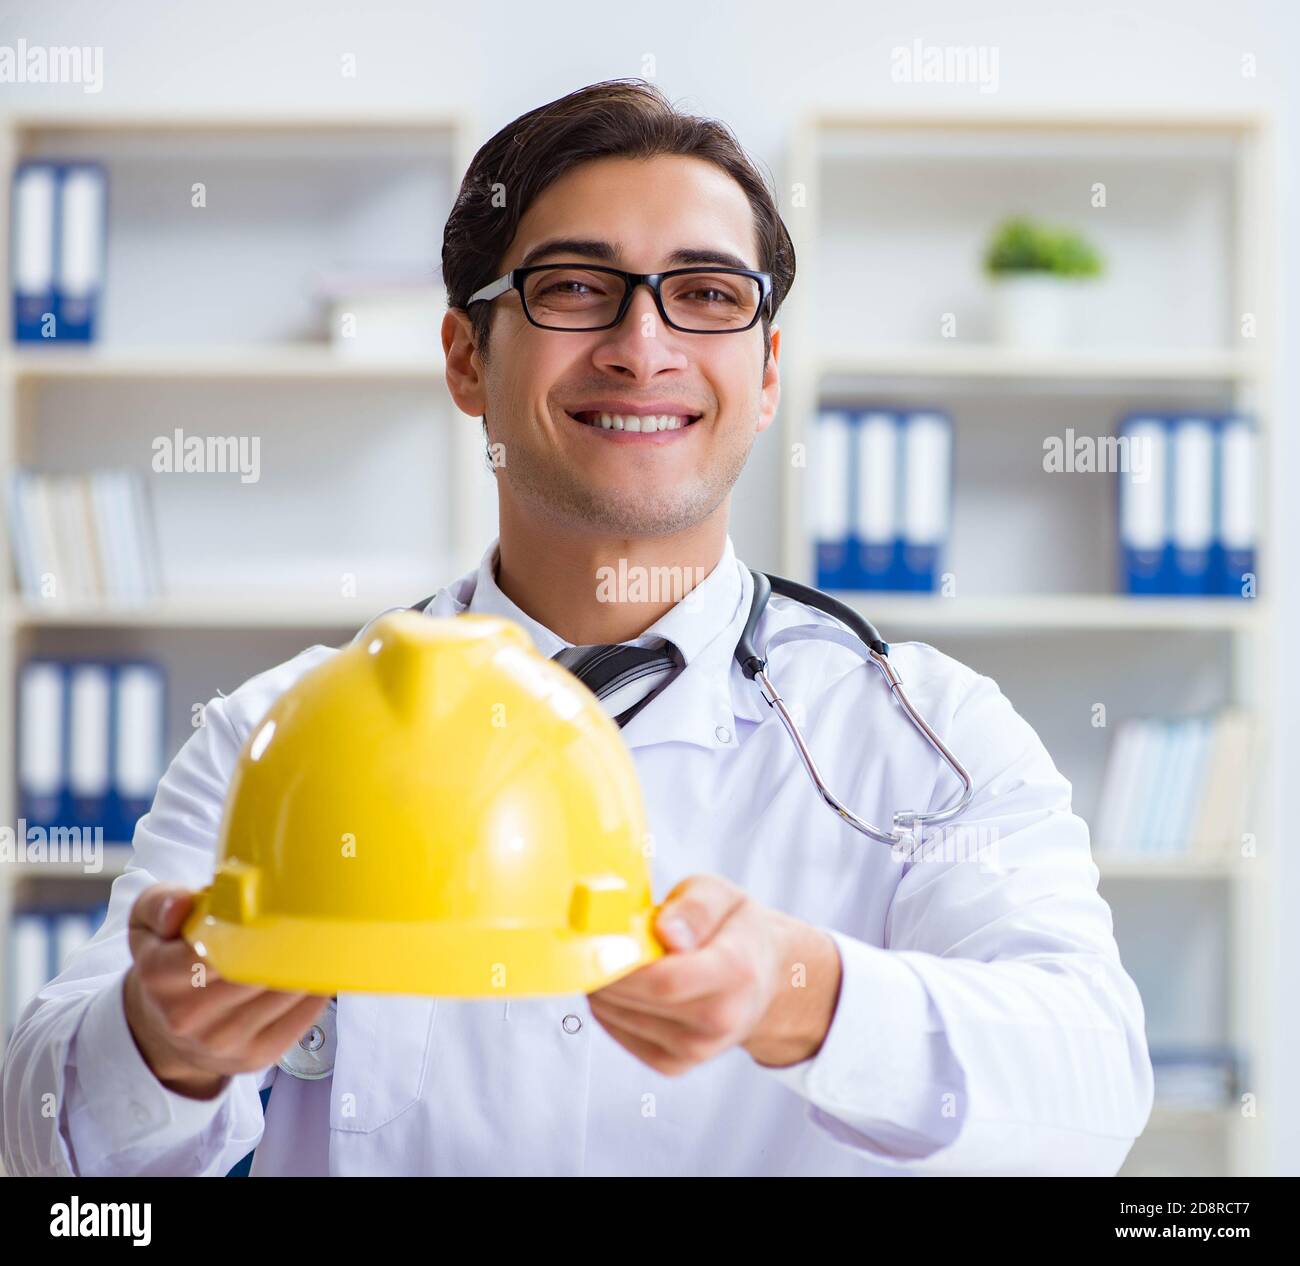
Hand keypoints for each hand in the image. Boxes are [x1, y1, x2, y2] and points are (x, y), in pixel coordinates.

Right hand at [123, 884, 331, 1099]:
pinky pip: (301, 1018)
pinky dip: (315, 991)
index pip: (213, 948)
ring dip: (305, 964)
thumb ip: (161, 903)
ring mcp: (222, 1041)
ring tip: (313, 942)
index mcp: (159, 975)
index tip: (274, 908)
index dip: (249, 926)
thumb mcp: (146, 923)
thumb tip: (184, 904)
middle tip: (305, 919)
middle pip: (256, 969)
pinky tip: (314, 972)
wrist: (163, 1029)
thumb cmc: (166, 962)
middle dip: (285, 942)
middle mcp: (187, 1015)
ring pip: (283, 992)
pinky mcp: (254, 1056)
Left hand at [588, 874, 842, 1075]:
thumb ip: (694, 908)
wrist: (763, 978)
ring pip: (622, 1017)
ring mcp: (697, 1049)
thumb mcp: (720, 896)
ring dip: (603, 985)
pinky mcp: (674, 1064)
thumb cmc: (734, 928)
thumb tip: (666, 932)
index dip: (623, 962)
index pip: (667, 980)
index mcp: (736, 971)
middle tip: (592, 939)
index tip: (597, 937)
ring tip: (614, 956)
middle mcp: (721, 1018)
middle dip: (605, 968)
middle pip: (640, 1000)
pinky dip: (610, 1007)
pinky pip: (621, 1033)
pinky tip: (623, 983)